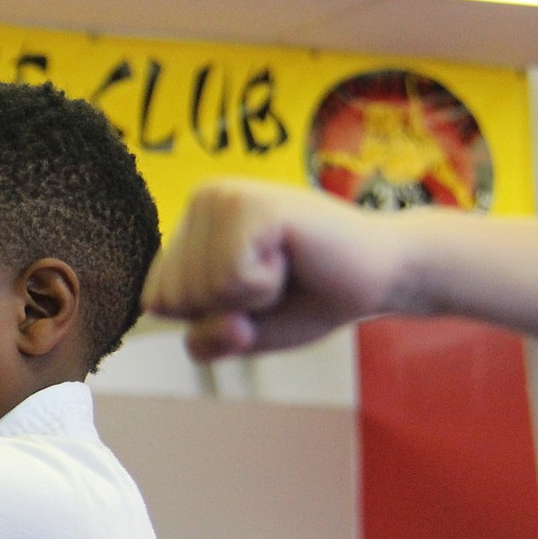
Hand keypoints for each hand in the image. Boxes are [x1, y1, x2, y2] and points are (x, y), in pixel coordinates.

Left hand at [144, 180, 406, 360]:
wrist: (380, 275)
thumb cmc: (307, 298)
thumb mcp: (240, 334)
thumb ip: (205, 341)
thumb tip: (227, 322)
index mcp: (189, 225)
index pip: (157, 302)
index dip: (209, 319)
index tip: (254, 292)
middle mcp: (201, 201)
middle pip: (175, 299)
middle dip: (232, 309)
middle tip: (278, 279)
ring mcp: (223, 197)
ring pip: (202, 290)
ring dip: (254, 298)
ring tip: (287, 266)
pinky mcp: (250, 205)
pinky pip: (231, 280)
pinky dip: (267, 287)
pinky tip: (294, 256)